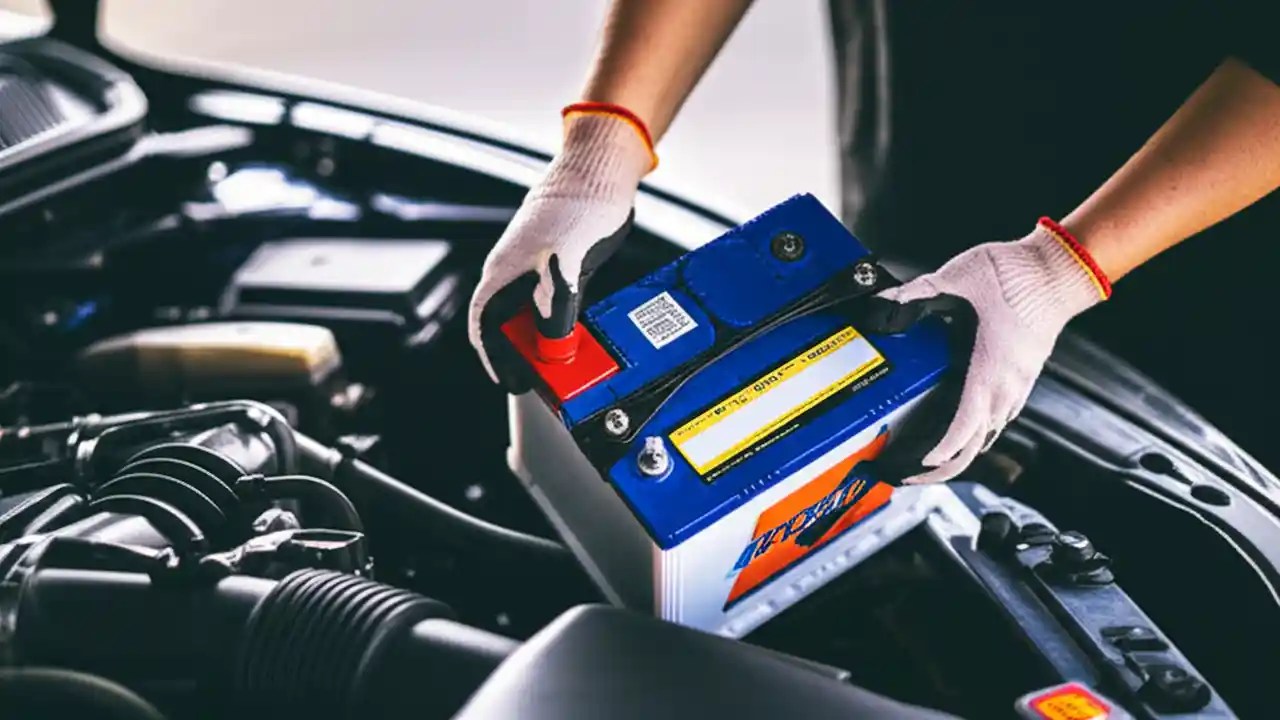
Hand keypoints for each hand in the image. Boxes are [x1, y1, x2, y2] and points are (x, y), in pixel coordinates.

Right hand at [468, 106, 654, 383]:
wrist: (600, 169)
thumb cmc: (579, 204)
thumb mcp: (566, 261)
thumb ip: (556, 303)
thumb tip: (551, 343)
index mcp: (504, 272)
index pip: (486, 325)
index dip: (493, 356)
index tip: (508, 380)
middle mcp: (517, 272)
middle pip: (510, 323)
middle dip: (522, 353)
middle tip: (541, 378)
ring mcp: (539, 266)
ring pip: (534, 314)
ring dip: (545, 340)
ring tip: (560, 364)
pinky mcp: (563, 262)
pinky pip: (557, 303)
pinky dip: (564, 322)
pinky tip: (578, 332)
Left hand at [875, 220, 1110, 483]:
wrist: (1058, 270)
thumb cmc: (1015, 276)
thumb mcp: (954, 279)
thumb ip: (913, 295)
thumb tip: (880, 303)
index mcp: (987, 372)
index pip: (962, 430)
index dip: (937, 453)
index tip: (912, 464)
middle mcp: (1005, 387)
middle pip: (973, 446)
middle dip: (939, 468)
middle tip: (905, 474)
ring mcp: (1017, 385)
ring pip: (987, 434)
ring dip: (958, 451)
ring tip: (928, 459)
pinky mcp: (1022, 378)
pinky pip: (998, 418)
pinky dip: (975, 432)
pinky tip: (959, 427)